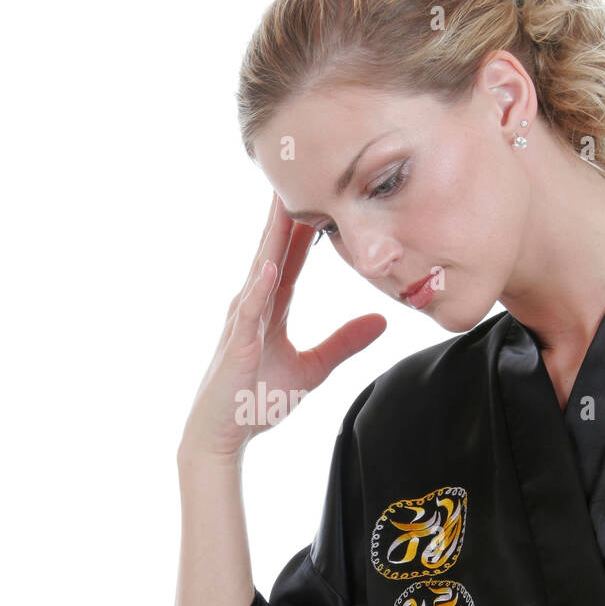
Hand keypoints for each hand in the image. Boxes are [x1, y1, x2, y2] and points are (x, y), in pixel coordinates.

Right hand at [179, 190, 386, 461]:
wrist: (222, 437)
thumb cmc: (257, 401)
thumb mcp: (313, 369)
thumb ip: (344, 342)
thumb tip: (382, 320)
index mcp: (271, 306)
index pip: (293, 255)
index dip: (308, 223)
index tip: (323, 188)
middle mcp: (253, 304)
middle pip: (275, 249)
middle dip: (288, 211)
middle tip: (303, 168)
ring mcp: (242, 321)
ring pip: (260, 268)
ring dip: (273, 236)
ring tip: (286, 200)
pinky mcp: (235, 344)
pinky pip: (249, 309)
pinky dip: (259, 284)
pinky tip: (270, 263)